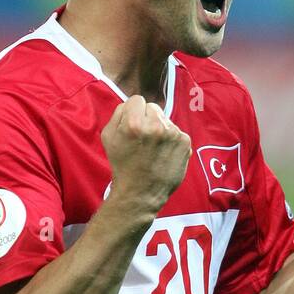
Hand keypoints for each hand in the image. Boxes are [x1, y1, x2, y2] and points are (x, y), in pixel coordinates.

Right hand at [101, 95, 191, 216]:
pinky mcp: (185, 143)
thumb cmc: (122, 165)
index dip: (133, 113)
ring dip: (160, 130)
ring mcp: (173, 134)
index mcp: (134, 123)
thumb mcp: (108, 137)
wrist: (140, 193)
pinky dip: (171, 141)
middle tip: (143, 140)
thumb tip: (131, 104)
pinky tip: (164, 154)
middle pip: (153, 107)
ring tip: (154, 150)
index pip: (137, 100)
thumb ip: (118, 114)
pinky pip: (177, 132)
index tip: (133, 127)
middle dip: (147, 119)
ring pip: (166, 120)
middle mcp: (156, 126)